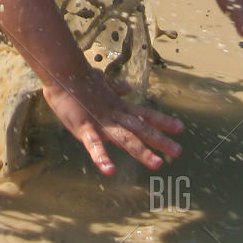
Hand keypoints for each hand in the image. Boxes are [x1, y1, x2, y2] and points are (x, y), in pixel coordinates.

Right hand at [41, 66, 182, 176]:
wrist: (62, 72)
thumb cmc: (79, 77)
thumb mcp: (101, 81)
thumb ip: (115, 87)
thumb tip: (128, 87)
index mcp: (117, 106)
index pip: (144, 114)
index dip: (162, 121)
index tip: (180, 128)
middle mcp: (114, 115)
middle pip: (141, 128)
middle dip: (159, 140)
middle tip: (178, 151)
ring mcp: (101, 122)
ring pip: (125, 138)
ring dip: (142, 151)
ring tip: (157, 163)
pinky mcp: (84, 127)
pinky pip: (94, 145)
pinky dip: (101, 157)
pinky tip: (109, 170)